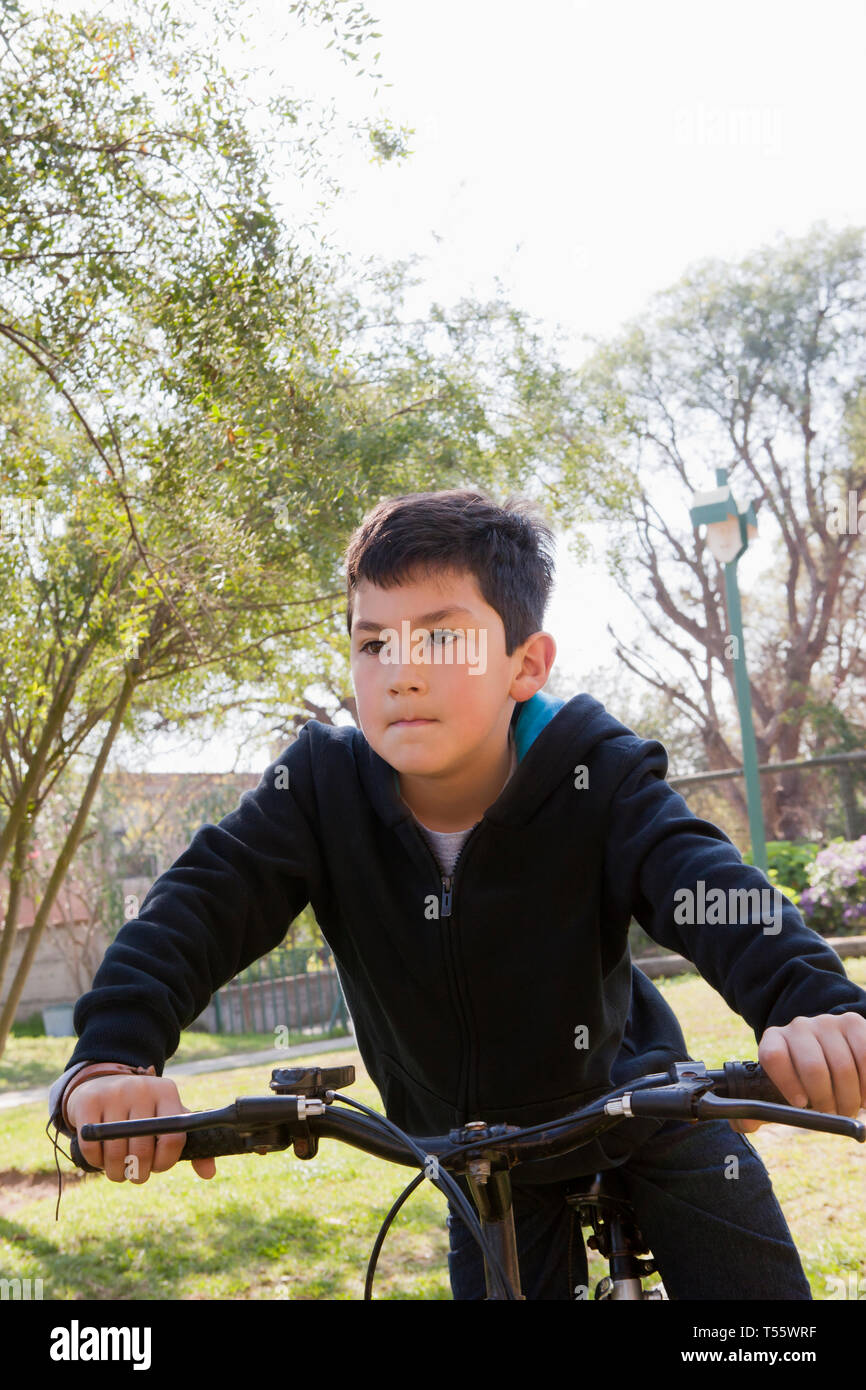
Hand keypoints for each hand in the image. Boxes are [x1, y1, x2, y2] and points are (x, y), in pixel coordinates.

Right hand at [66, 1073, 215, 1181]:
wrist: (102, 1084)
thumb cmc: (142, 1110)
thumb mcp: (166, 1118)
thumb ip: (186, 1144)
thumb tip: (209, 1173)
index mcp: (167, 1092)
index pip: (174, 1137)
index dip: (165, 1162)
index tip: (157, 1167)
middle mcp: (143, 1089)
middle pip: (143, 1149)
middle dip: (139, 1174)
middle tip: (135, 1175)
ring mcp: (114, 1093)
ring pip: (116, 1152)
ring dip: (116, 1172)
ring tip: (118, 1171)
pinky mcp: (89, 1101)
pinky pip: (92, 1146)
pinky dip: (95, 1161)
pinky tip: (100, 1158)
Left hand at [730, 1012, 865, 1133]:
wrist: (827, 1049)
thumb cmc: (799, 1080)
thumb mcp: (777, 1091)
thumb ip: (757, 1110)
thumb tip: (745, 1123)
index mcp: (774, 1040)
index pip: (773, 1056)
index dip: (787, 1083)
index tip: (801, 1104)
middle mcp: (798, 1027)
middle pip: (813, 1067)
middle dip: (825, 1101)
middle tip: (833, 1115)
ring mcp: (827, 1022)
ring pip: (843, 1067)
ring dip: (850, 1097)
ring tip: (848, 1107)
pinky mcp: (853, 1023)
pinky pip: (864, 1056)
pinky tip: (864, 1094)